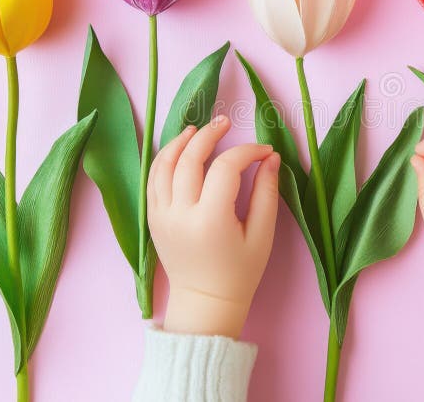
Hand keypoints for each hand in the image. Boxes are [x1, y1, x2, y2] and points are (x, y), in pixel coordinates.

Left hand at [147, 115, 279, 337]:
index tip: (264, 151)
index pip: (226, 168)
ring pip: (163, 165)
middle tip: (225, 122)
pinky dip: (164, 160)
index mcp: (211, 221)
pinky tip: (179, 149)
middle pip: (190, 159)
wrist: (205, 302)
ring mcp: (161, 216)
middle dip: (209, 135)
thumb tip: (271, 158)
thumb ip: (265, 193)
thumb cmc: (240, 272)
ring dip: (180, 142)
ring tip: (197, 128)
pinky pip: (152, 181)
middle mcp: (180, 215)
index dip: (247, 152)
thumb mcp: (262, 235)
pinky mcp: (152, 219)